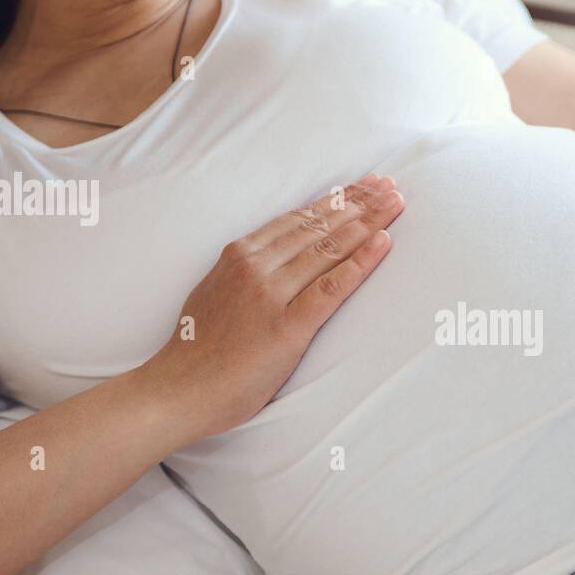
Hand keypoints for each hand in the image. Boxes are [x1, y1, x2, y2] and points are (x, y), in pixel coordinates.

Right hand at [140, 174, 403, 440]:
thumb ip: (245, 270)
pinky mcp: (287, 328)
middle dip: (359, 203)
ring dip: (368, 222)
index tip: (362, 186)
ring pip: (328, 248)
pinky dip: (361, 262)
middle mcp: (256, 266)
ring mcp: (271, 295)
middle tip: (390, 185)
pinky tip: (384, 242)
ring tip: (395, 203)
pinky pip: (331, 287)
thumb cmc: (196, 349)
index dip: (335, 200)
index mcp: (240, 255)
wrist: (179, 389)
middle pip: (319, 226)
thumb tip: (272, 256)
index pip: (298, 218)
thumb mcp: (215, 290)